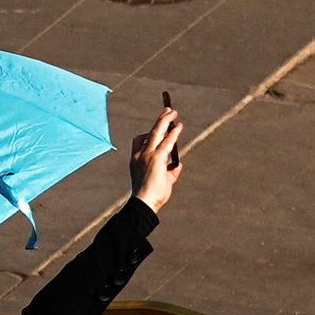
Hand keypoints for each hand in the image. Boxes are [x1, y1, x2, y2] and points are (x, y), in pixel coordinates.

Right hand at [130, 99, 185, 215]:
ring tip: (173, 112)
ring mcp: (147, 155)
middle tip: (167, 111)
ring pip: (157, 133)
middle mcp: (139, 155)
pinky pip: (167, 142)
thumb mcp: (162, 182)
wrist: (144, 203)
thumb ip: (170, 172)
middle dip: (159, 121)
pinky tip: (179, 126)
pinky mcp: (157, 158)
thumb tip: (178, 164)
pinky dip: (173, 133)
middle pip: (149, 133)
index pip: (139, 141)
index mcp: (135, 161)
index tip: (157, 127)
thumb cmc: (151, 196)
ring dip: (165, 121)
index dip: (149, 133)